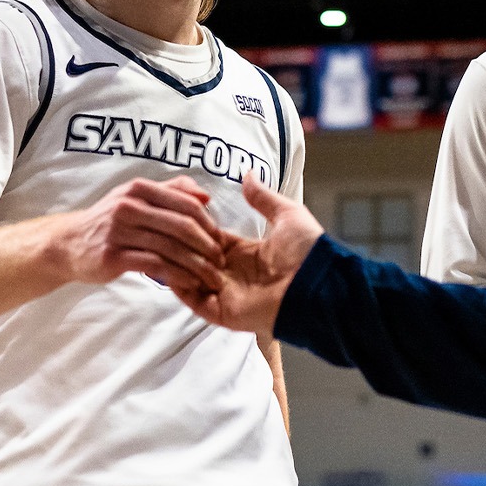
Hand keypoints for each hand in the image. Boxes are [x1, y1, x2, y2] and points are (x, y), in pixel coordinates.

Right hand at [47, 176, 224, 291]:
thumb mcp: (135, 196)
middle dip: (207, 246)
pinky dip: (177, 275)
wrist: (68, 243)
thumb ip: (172, 191)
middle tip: (221, 261)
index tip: (221, 239)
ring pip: (170, 248)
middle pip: (181, 226)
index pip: (186, 204)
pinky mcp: (113, 256)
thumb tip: (205, 197)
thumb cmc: (110, 220)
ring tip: (210, 277)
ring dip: (196, 265)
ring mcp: (119, 231)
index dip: (209, 223)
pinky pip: (154, 265)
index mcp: (139, 189)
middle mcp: (129, 206)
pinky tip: (189, 283)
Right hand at [172, 177, 323, 334]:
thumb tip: (248, 174)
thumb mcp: (288, 215)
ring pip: (186, 275)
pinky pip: (190, 298)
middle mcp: (232, 273)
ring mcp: (225, 293)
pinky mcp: (220, 311)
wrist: (318, 285)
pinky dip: (177, 283)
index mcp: (245, 252)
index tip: (182, 211)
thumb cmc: (308, 253)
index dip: (194, 225)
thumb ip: (263, 198)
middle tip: (169, 227)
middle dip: (180, 242)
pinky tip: (170, 264)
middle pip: (193, 256)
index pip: (208, 238)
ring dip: (176, 259)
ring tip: (167, 243)